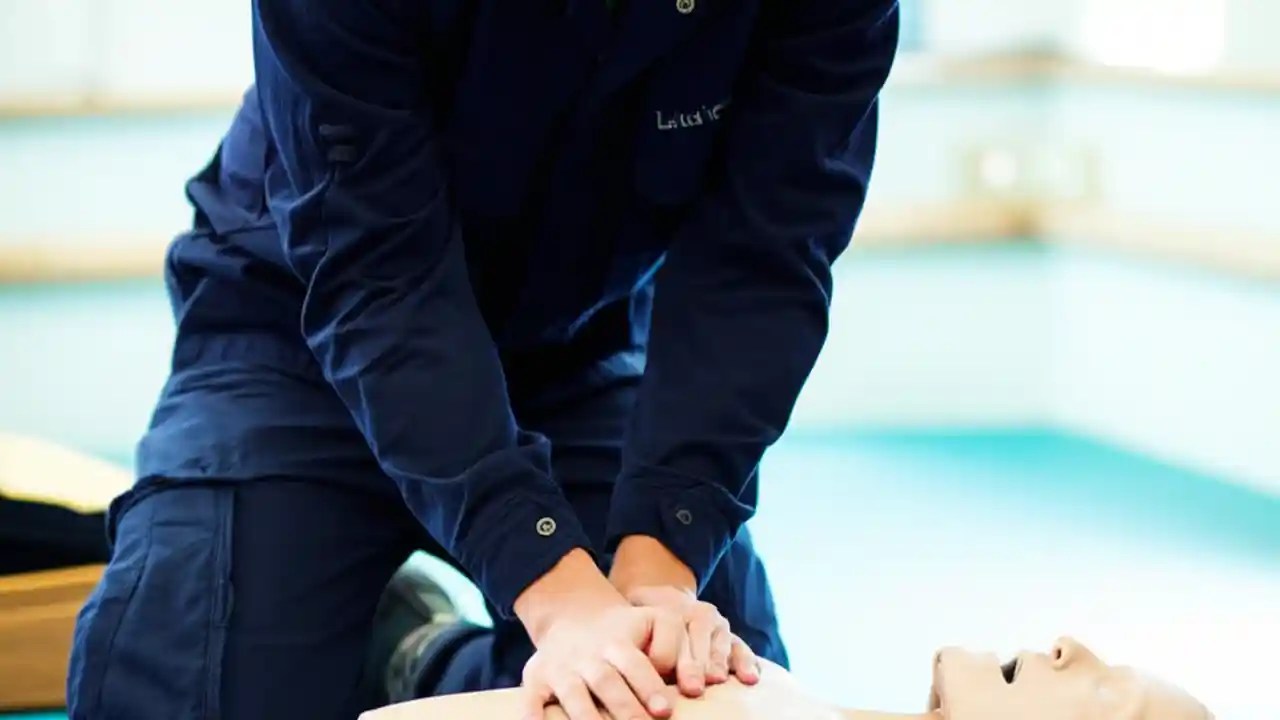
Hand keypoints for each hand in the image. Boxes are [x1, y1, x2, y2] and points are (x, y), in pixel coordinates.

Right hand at [519, 603, 688, 719]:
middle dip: (623, 708)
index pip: (635, 663)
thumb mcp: (652, 623)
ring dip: (587, 719)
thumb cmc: (625, 633)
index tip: (664, 711)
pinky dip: (532, 716)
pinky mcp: (535, 678)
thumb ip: (675, 646)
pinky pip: (530, 699)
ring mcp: (560, 669)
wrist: (572, 616)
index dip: (649, 686)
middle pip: (606, 682)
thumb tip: (695, 687)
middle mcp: (588, 656)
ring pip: (573, 695)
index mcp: (618, 642)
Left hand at [624, 585, 760, 691]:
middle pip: (698, 641)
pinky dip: (748, 663)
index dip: (668, 651)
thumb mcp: (633, 619)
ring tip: (718, 680)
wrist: (664, 601)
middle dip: (695, 665)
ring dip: (720, 663)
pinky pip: (742, 649)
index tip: (664, 669)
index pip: (673, 629)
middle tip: (692, 687)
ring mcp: (718, 626)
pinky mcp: (732, 639)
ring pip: (721, 643)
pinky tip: (750, 679)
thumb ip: (630, 636)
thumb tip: (613, 662)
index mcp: (673, 610)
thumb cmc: (644, 621)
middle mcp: (699, 615)